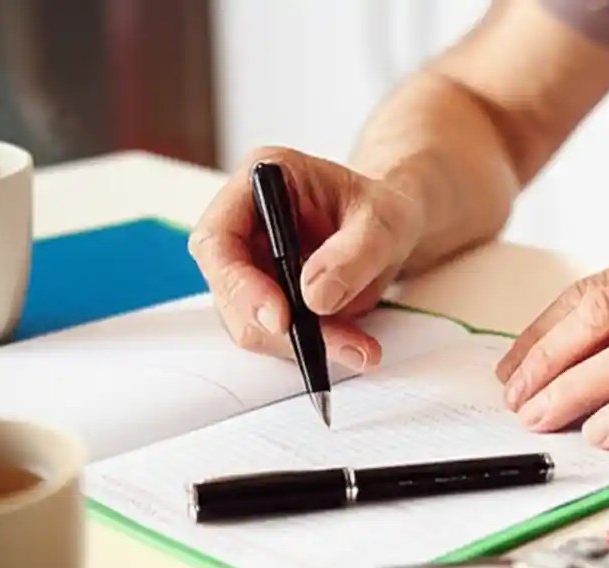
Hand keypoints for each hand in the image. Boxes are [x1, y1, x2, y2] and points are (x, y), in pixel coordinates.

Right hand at [188, 147, 423, 369]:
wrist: (391, 230)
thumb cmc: (383, 211)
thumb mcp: (386, 222)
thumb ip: (354, 253)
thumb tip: (315, 295)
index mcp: (262, 179)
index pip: (218, 237)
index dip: (238, 283)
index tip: (280, 318)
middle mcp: (244, 221)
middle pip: (229, 287)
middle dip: (276, 325)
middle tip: (328, 344)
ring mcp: (249, 263)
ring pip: (250, 321)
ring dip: (298, 342)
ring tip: (356, 345)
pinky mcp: (265, 297)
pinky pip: (275, 336)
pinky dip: (310, 347)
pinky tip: (350, 345)